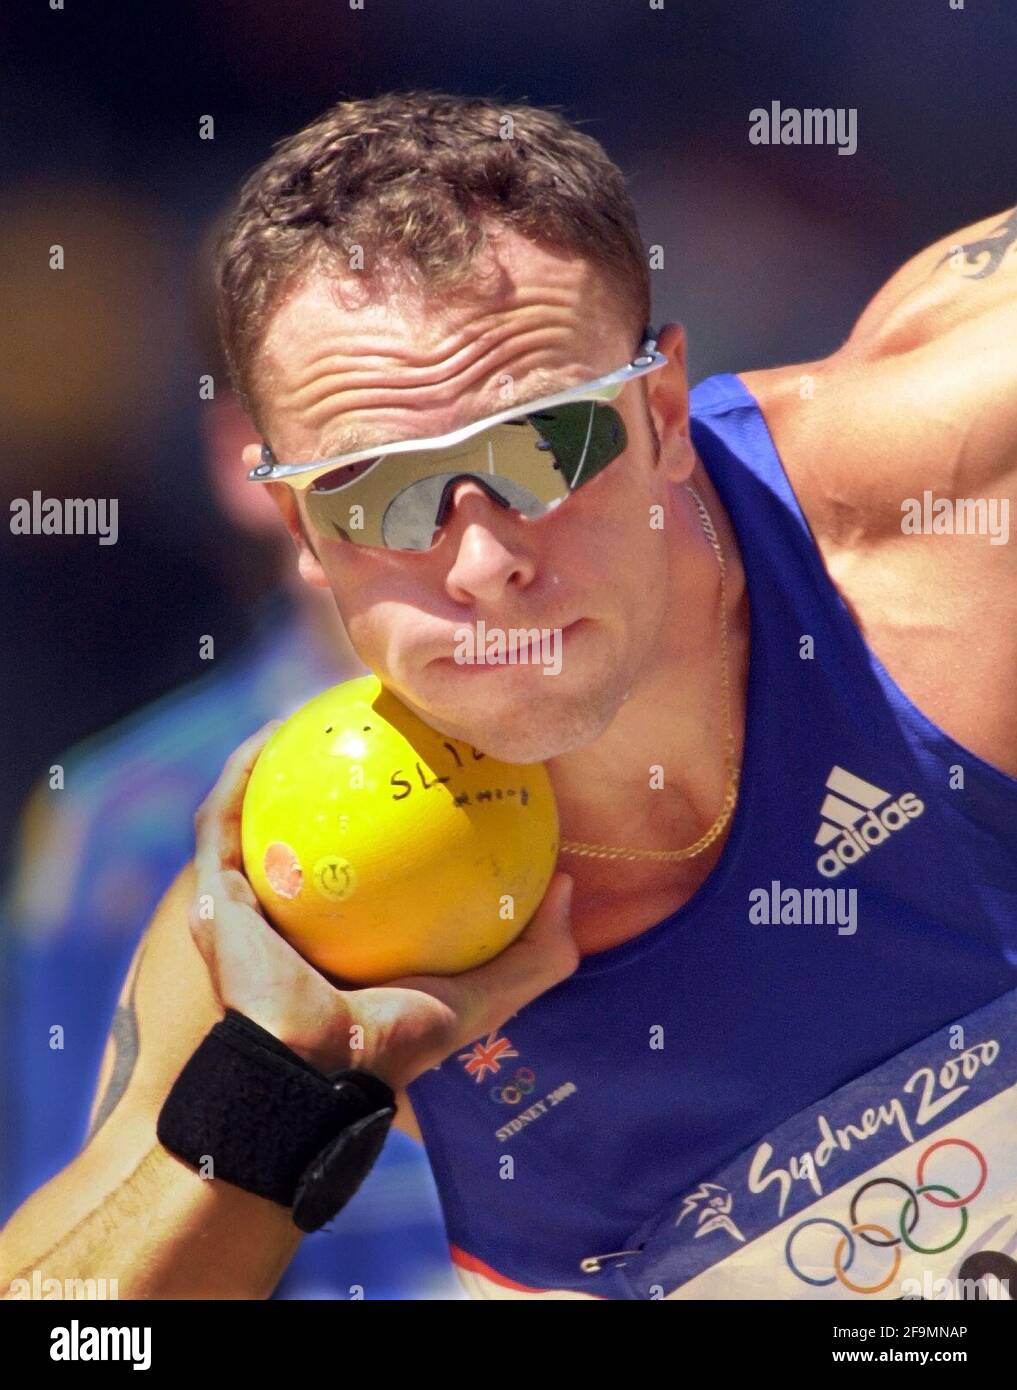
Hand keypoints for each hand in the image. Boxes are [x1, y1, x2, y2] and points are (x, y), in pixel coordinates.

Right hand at [190, 720, 578, 1086]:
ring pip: (251, 811)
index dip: (394, 805)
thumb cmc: (397, 1043)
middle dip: (327, 771)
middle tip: (365, 720)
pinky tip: (273, 734)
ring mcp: (245, 905)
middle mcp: (294, 915)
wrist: (318, 1073)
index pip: (372, 857)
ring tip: (310, 709)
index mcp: (348, 935)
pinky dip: (241, 774)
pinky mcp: (210, 896)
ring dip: (273, 759)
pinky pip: (221, 821)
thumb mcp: (486, 997)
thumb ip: (538, 953)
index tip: (425, 753)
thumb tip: (568, 885)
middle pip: (310, 826)